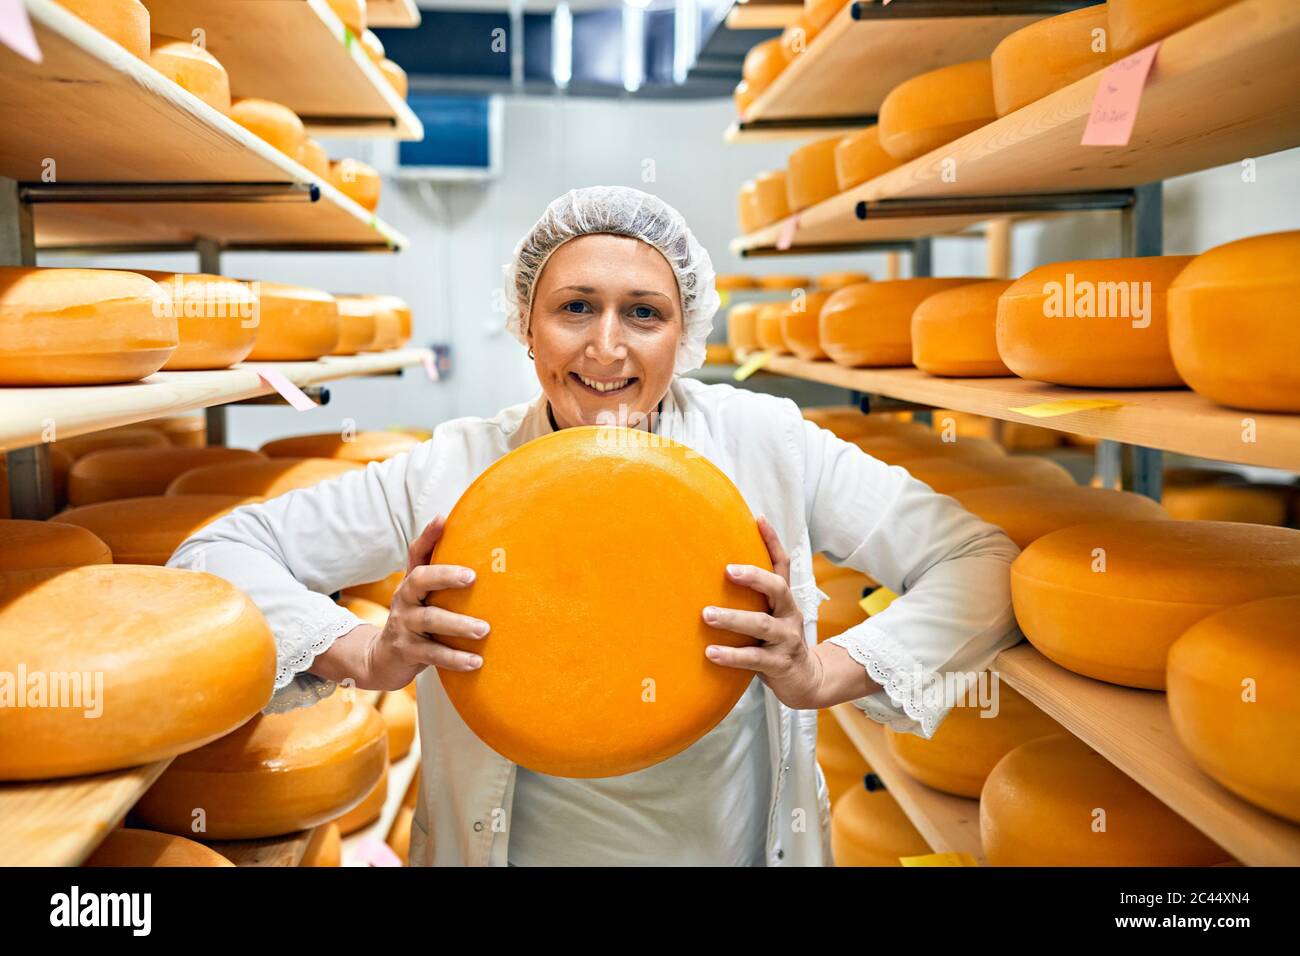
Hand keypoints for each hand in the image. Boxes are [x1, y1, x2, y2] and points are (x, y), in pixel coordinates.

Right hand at [357, 514, 488, 690]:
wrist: (382, 659)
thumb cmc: (413, 619)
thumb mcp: (421, 595)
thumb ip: (436, 569)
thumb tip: (452, 525)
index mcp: (411, 583)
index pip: (417, 553)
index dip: (429, 536)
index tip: (443, 520)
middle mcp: (404, 599)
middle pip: (419, 580)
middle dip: (445, 576)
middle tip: (473, 577)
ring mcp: (404, 625)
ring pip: (430, 620)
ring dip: (459, 624)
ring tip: (484, 629)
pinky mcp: (406, 651)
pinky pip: (433, 654)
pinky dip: (455, 658)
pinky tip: (476, 662)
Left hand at [702, 515, 826, 709]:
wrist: (807, 681)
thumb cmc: (776, 643)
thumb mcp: (769, 617)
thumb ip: (751, 600)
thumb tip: (709, 576)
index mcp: (784, 600)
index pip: (782, 564)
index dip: (772, 541)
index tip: (758, 518)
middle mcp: (789, 615)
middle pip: (777, 588)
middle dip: (753, 577)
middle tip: (727, 570)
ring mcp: (786, 639)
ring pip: (762, 624)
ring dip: (733, 618)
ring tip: (707, 614)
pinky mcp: (780, 664)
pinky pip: (754, 658)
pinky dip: (731, 655)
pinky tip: (710, 652)